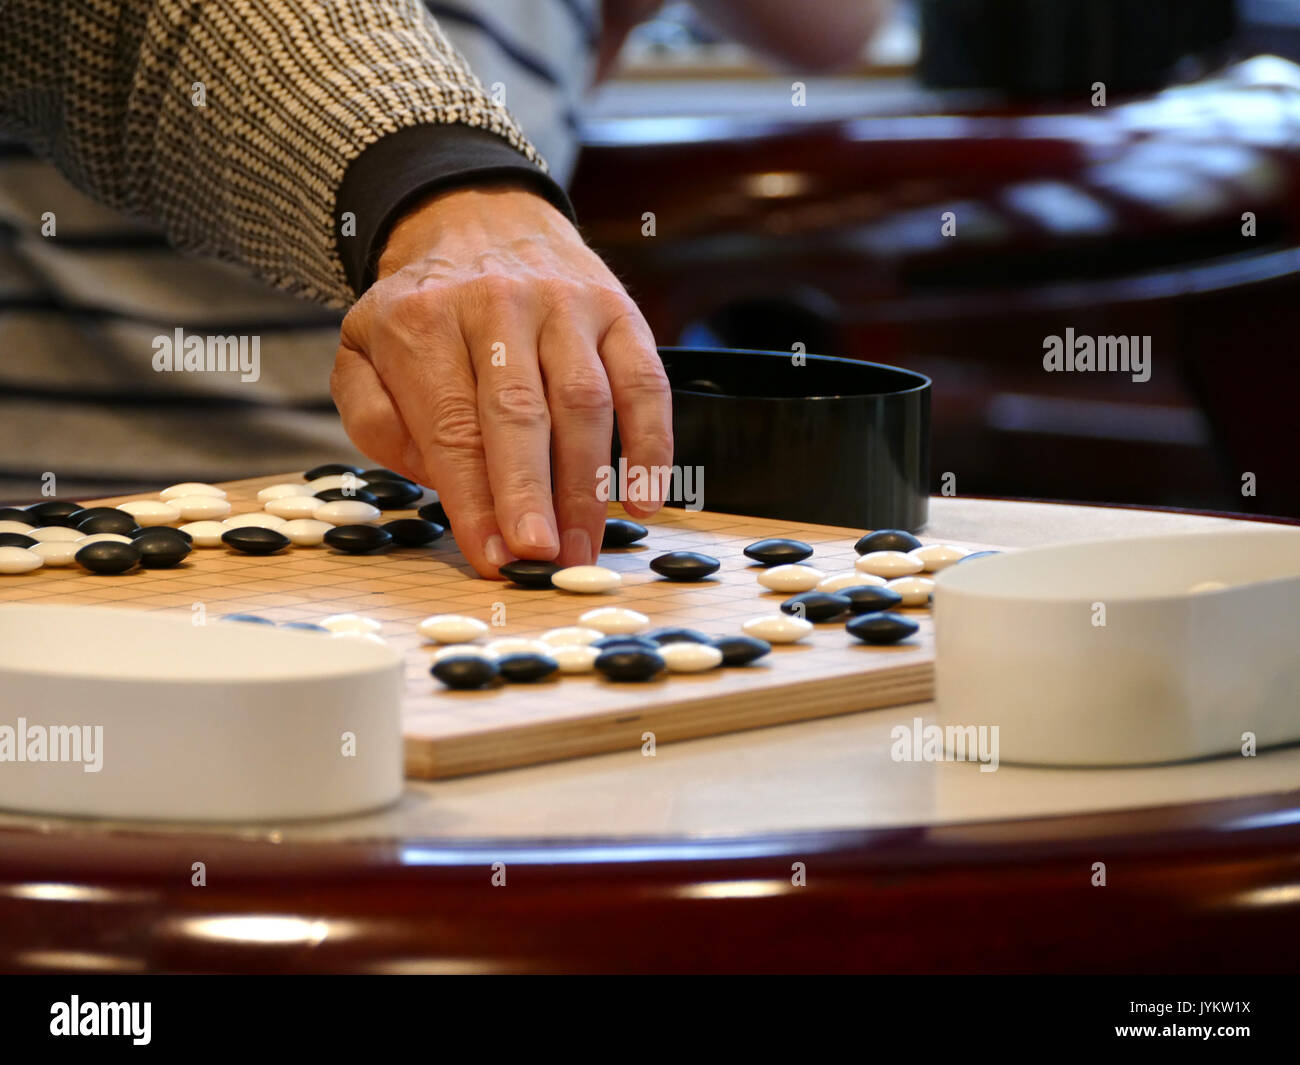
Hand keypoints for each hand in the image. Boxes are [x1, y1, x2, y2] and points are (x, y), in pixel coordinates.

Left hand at [331, 184, 672, 576]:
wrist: (479, 218)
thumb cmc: (425, 310)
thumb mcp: (362, 351)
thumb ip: (375, 417)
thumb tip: (433, 478)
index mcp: (424, 321)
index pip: (452, 428)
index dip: (474, 500)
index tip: (492, 555)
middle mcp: (497, 305)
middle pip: (520, 414)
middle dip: (532, 494)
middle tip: (542, 557)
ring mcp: (565, 305)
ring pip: (585, 402)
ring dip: (588, 484)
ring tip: (584, 547)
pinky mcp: (618, 310)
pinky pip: (645, 381)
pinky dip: (651, 443)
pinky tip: (645, 496)